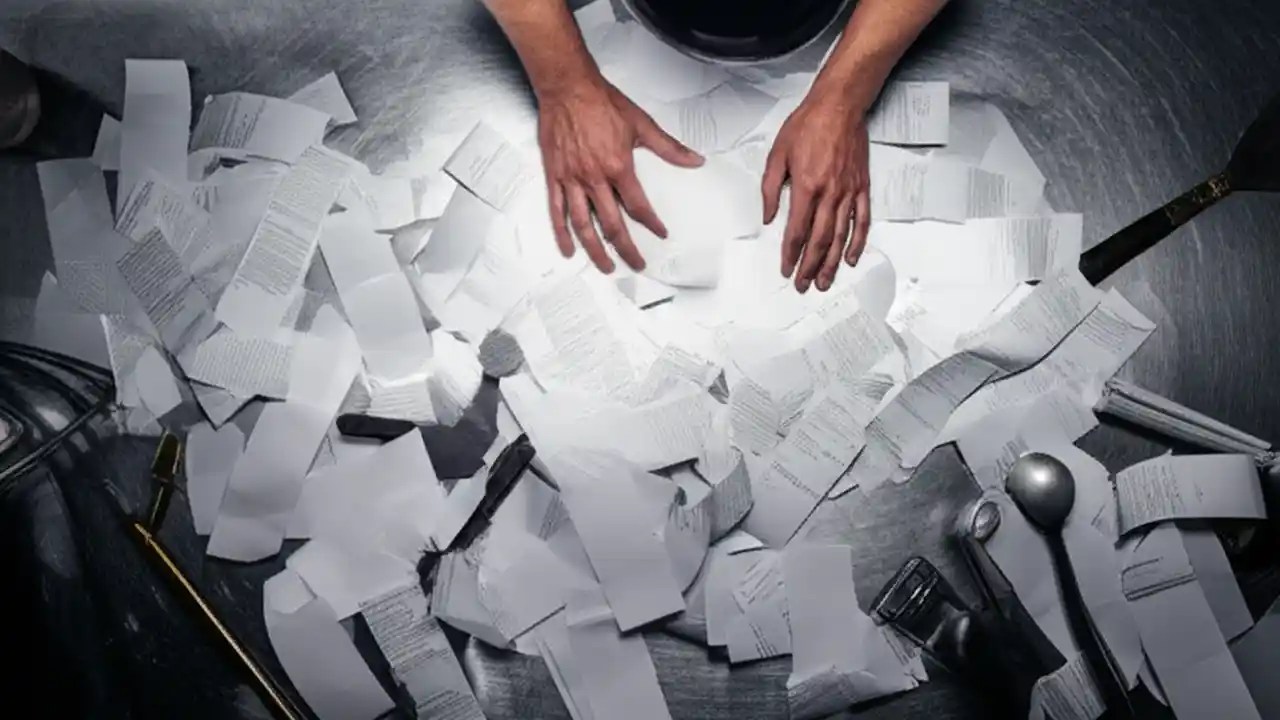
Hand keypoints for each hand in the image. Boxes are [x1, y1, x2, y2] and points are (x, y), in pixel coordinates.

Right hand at [538, 76, 703, 272]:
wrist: (567, 87)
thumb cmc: (601, 102)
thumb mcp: (641, 124)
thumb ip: (669, 148)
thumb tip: (694, 160)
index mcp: (618, 167)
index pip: (638, 207)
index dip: (651, 224)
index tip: (660, 233)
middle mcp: (595, 179)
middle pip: (612, 225)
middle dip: (626, 249)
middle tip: (636, 264)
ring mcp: (573, 180)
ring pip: (584, 225)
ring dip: (595, 250)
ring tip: (605, 266)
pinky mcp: (555, 177)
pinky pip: (557, 211)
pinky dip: (562, 233)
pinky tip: (568, 249)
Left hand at [762, 92, 871, 292]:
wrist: (839, 106)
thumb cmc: (808, 125)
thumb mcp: (777, 155)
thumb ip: (770, 189)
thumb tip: (769, 216)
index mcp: (806, 186)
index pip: (796, 231)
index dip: (790, 254)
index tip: (786, 269)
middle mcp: (829, 193)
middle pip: (819, 241)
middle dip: (810, 267)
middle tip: (803, 285)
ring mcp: (848, 192)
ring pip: (840, 237)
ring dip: (832, 263)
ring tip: (824, 281)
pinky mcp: (861, 188)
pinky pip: (862, 221)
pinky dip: (857, 242)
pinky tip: (852, 258)